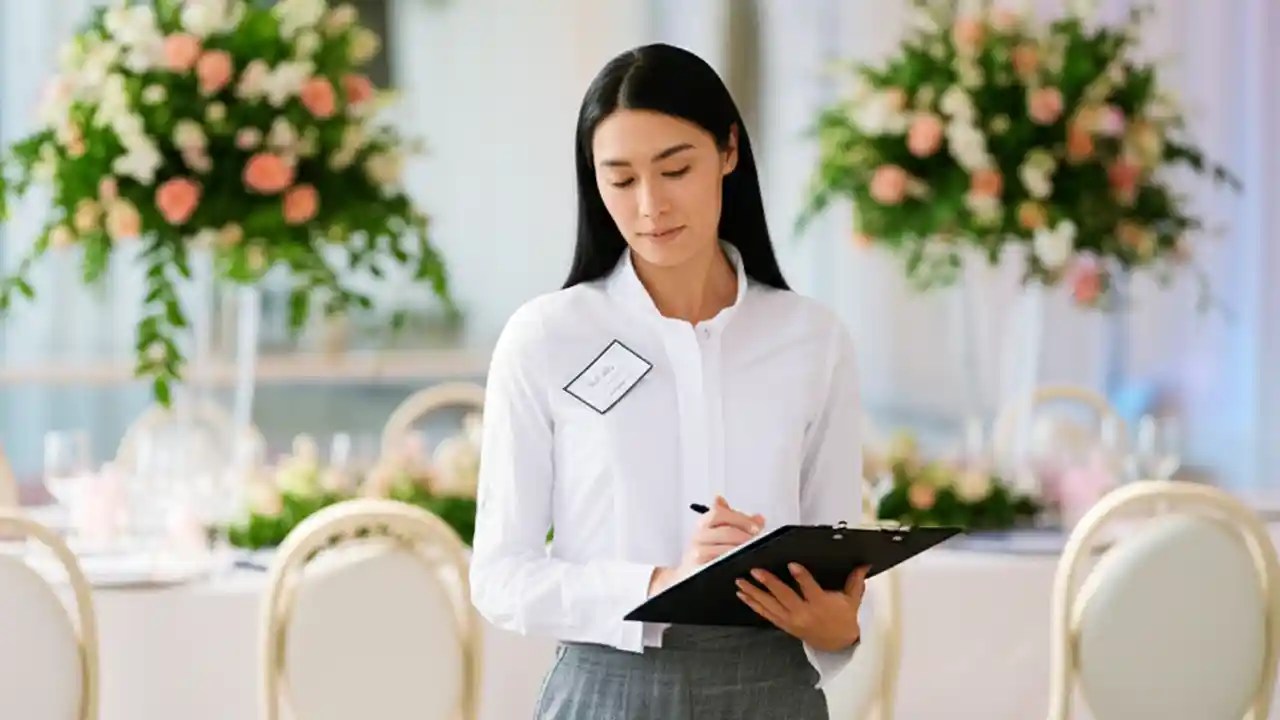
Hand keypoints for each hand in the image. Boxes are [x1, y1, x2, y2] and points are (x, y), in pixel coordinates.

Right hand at [649, 495, 763, 595]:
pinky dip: (732, 563)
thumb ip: (738, 523)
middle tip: (758, 540)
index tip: (756, 526)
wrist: (689, 574)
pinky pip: (718, 564)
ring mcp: (697, 553)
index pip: (718, 513)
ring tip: (752, 552)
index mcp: (703, 523)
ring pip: (724, 549)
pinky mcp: (699, 569)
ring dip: (740, 550)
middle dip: (745, 535)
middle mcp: (698, 536)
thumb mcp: (720, 533)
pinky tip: (741, 563)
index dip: (740, 518)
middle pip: (725, 531)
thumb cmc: (708, 552)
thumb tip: (759, 518)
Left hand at [735, 563, 868, 651]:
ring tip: (740, 581)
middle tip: (756, 571)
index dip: (802, 578)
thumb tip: (864, 563)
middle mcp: (804, 613)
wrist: (836, 644)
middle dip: (769, 583)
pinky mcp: (784, 624)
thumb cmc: (843, 619)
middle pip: (784, 597)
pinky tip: (743, 595)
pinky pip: (766, 614)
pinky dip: (753, 604)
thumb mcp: (851, 600)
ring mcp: (792, 620)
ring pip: (770, 605)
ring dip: (754, 593)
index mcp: (821, 605)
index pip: (811, 589)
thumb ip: (855, 581)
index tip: (792, 565)